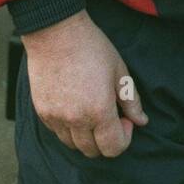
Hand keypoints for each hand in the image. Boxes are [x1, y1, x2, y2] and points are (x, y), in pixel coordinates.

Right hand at [20, 10, 148, 157]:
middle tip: (110, 116)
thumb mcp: (119, 71)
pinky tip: (75, 107)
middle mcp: (75, 120)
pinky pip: (58, 132)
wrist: (55, 32)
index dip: (124, 138)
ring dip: (86, 136)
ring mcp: (55, 118)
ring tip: (92, 112)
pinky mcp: (42, 112)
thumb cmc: (91, 47)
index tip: (125, 119)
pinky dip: (69, 128)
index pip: (113, 148)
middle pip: (93, 151)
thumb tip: (141, 121)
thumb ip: (131, 100)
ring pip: (73, 145)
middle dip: (106, 140)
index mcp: (99, 111)